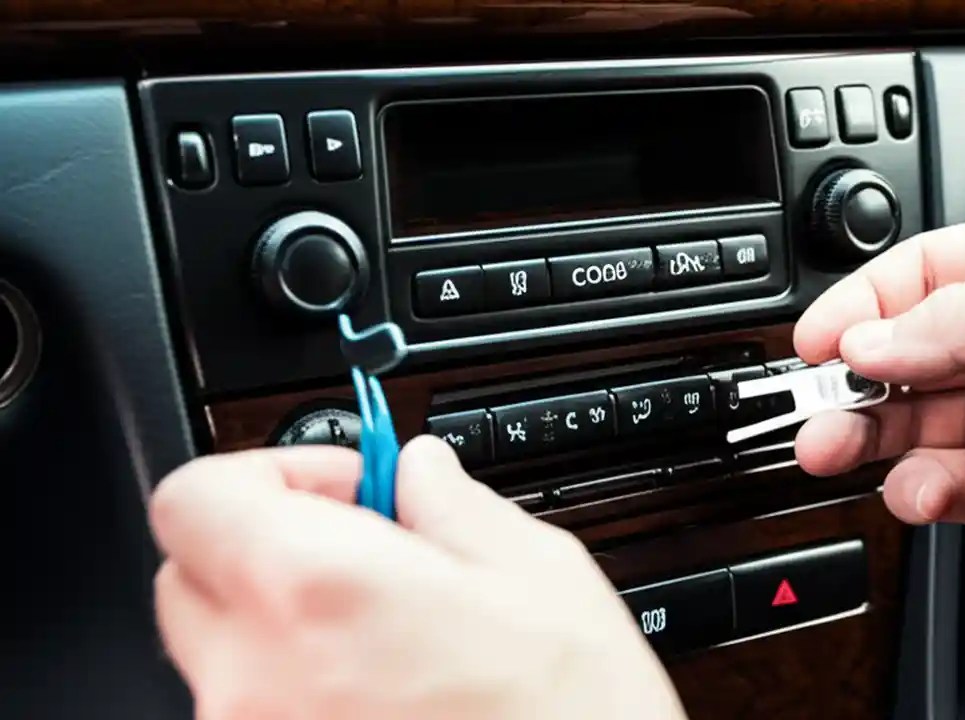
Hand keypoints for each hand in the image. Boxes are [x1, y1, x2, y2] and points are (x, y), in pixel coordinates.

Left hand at [149, 437, 685, 719]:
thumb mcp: (542, 577)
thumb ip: (455, 505)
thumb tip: (418, 473)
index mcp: (319, 590)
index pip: (196, 497)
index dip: (266, 473)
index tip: (343, 487)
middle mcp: (258, 679)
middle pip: (194, 574)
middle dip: (271, 545)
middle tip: (365, 549)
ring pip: (226, 655)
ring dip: (288, 624)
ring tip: (392, 633)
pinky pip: (260, 714)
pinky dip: (303, 690)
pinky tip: (391, 693)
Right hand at [793, 207, 964, 616]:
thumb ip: (954, 318)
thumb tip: (867, 342)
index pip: (915, 278)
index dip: (858, 306)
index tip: (816, 341)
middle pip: (897, 355)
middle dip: (845, 379)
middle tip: (811, 405)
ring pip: (904, 425)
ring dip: (860, 437)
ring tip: (832, 450)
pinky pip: (937, 488)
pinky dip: (912, 492)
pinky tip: (918, 490)